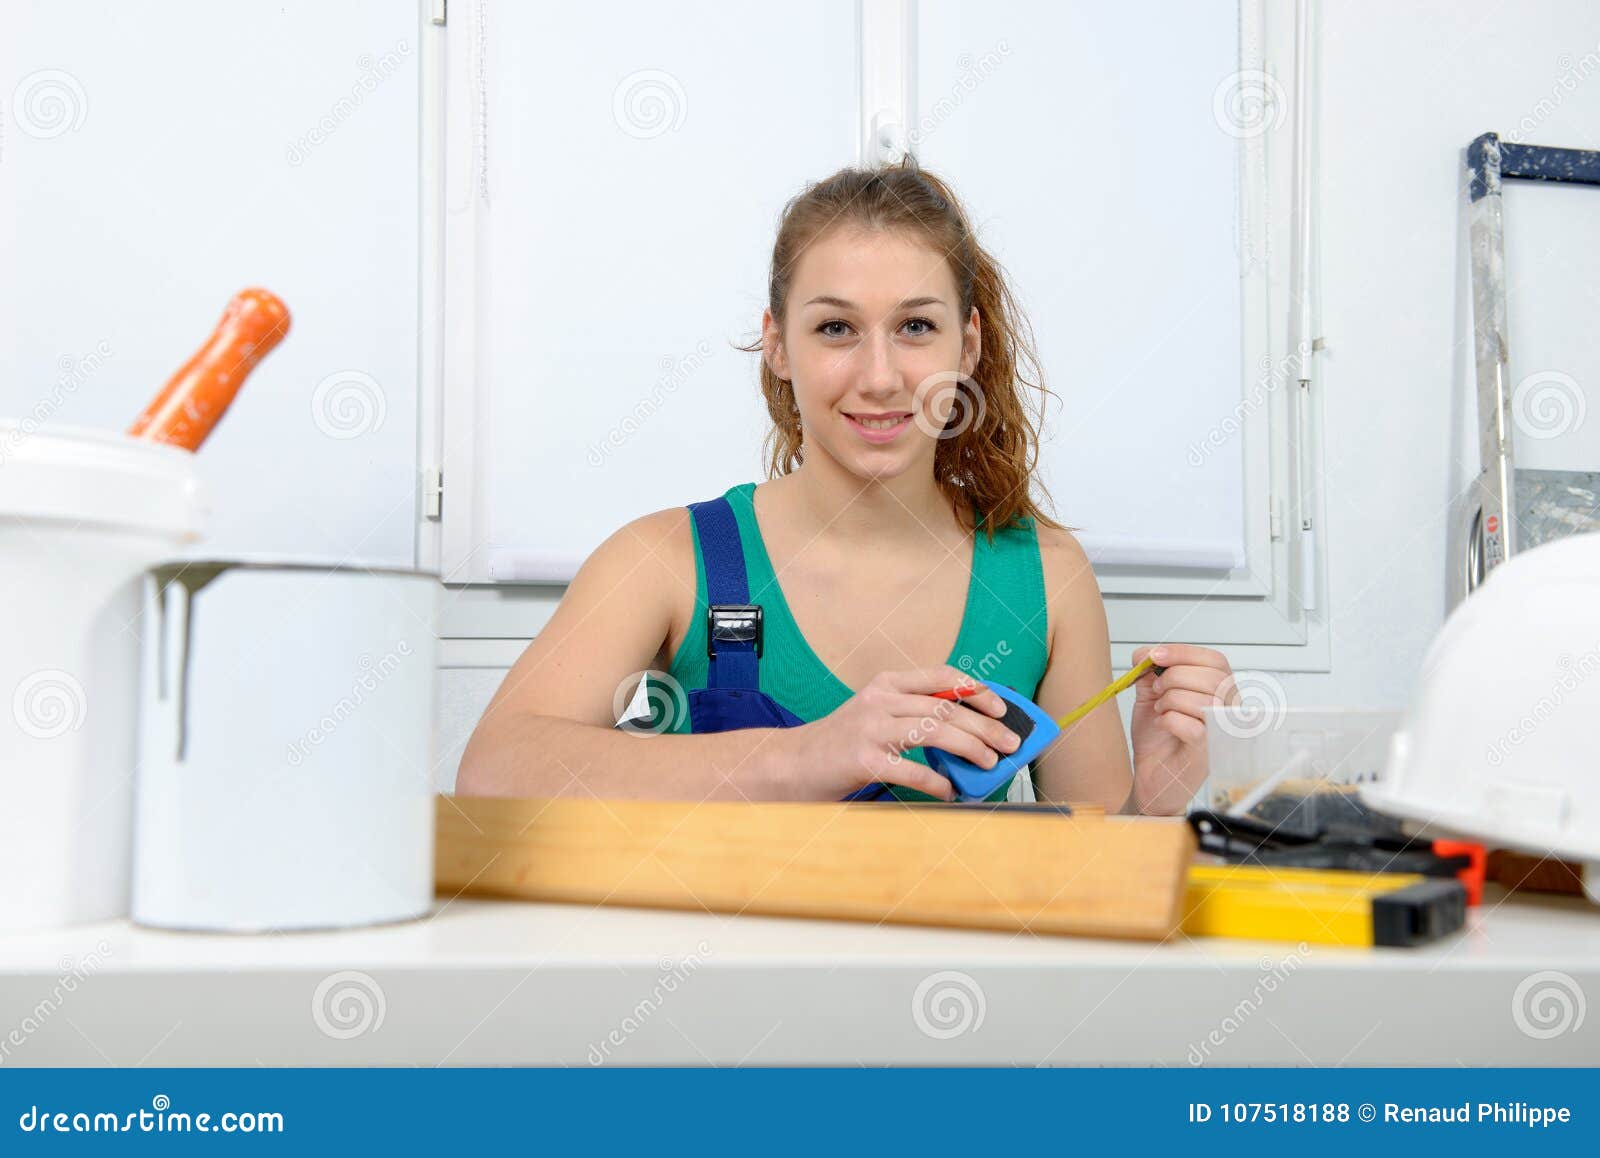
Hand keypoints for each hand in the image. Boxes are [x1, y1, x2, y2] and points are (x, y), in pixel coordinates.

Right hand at [778, 666, 1022, 800]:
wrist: (788, 764)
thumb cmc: (838, 744)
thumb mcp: (874, 715)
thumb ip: (911, 715)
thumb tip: (965, 732)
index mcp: (886, 684)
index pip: (941, 677)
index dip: (977, 690)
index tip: (1001, 707)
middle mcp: (879, 700)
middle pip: (946, 708)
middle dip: (985, 726)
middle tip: (1010, 744)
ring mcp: (870, 728)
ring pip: (936, 731)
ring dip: (971, 748)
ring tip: (990, 764)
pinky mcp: (863, 759)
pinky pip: (913, 770)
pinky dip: (938, 782)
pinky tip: (950, 792)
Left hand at [1127, 643, 1237, 814]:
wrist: (1150, 776)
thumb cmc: (1158, 740)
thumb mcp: (1152, 697)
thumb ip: (1151, 673)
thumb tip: (1146, 653)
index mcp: (1219, 691)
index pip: (1214, 660)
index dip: (1183, 652)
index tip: (1154, 655)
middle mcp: (1228, 710)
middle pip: (1210, 677)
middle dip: (1172, 678)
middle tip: (1156, 691)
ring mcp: (1221, 732)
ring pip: (1201, 699)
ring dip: (1169, 701)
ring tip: (1160, 711)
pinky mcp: (1208, 752)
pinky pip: (1191, 725)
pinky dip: (1168, 721)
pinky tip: (1163, 725)